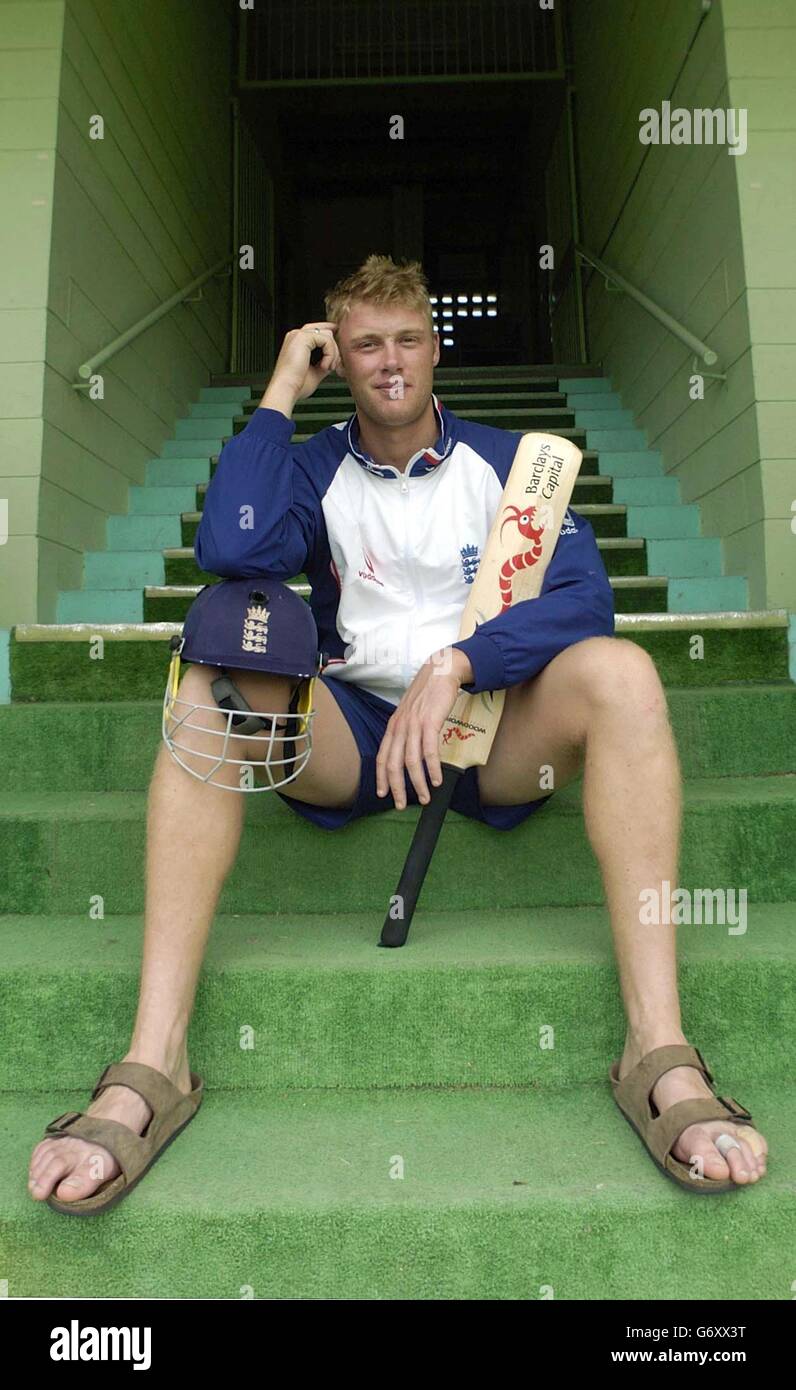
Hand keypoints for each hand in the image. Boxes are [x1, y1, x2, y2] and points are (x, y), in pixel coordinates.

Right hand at [260, 322, 341, 415]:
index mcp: (297, 343)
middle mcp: (296, 336)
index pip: (318, 332)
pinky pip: (327, 340)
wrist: (286, 390)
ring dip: (333, 353)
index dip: (331, 339)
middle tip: (334, 366)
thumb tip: (335, 360)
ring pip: (328, 335)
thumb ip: (325, 362)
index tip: (339, 350)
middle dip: (334, 348)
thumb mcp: (316, 372)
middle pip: (325, 331)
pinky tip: (324, 366)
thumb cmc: (296, 385)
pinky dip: (330, 354)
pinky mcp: (303, 337)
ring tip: (327, 368)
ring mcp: (298, 335)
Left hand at [375, 647, 470, 809]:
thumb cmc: (428, 694)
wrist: (440, 671)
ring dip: (418, 783)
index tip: (384, 794)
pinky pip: (429, 751)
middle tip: (402, 805)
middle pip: (393, 764)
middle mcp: (400, 727)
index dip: (381, 778)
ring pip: (411, 761)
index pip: (382, 757)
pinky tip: (437, 780)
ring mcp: (414, 725)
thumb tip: (409, 751)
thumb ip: (407, 731)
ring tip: (426, 797)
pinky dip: (432, 768)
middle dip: (397, 788)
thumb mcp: (411, 713)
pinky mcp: (430, 722)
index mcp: (394, 726)